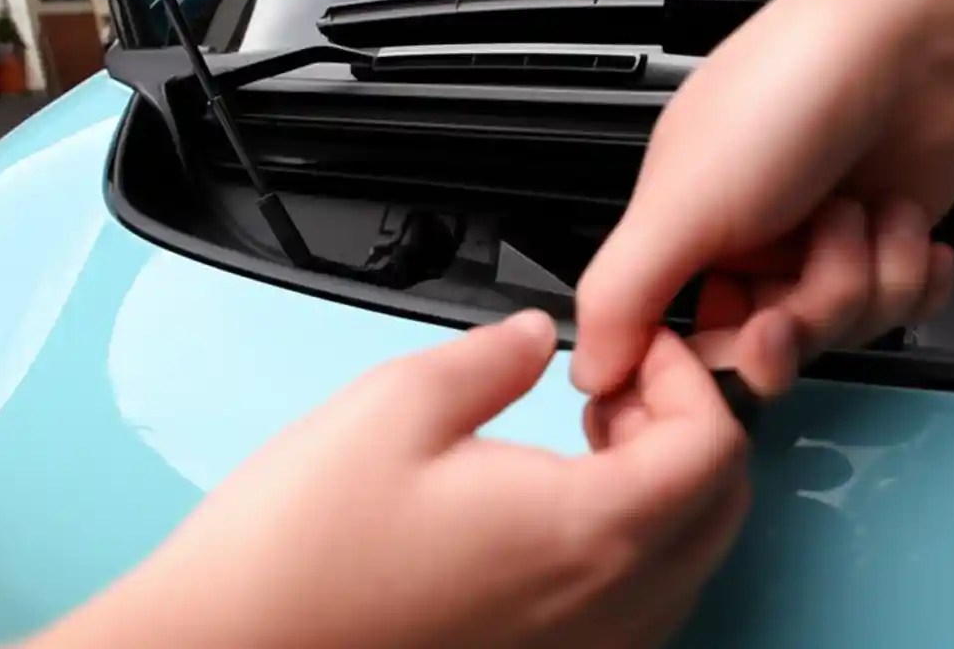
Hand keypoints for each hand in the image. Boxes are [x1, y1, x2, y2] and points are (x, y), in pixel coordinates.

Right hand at [25, 311, 766, 648]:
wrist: (232, 646)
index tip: (631, 346)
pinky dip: (641, 538)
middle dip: (689, 423)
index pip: (715, 445)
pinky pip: (647, 600)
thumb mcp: (394, 404)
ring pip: (692, 555)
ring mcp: (585, 647)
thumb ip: (492, 356)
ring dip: (670, 480)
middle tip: (616, 385)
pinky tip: (567, 502)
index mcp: (586, 530)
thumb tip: (536, 336)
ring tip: (590, 436)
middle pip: (721, 502)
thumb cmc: (300, 549)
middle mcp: (606, 605)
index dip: (686, 375)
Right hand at [572, 0, 953, 395]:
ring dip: (863, 277)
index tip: (742, 348)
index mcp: (683, 238)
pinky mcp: (886, 249)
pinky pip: (902, 312)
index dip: (714, 360)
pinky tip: (902, 229)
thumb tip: (587, 373)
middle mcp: (750, 248)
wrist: (917, 44)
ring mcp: (820, 250)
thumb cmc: (791, 91)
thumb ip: (622, 293)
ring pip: (843, 333)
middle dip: (801, 316)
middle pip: (771, 349)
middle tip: (803, 288)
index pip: (681, 343)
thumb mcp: (683, 203)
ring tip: (857, 214)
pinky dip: (912, 276)